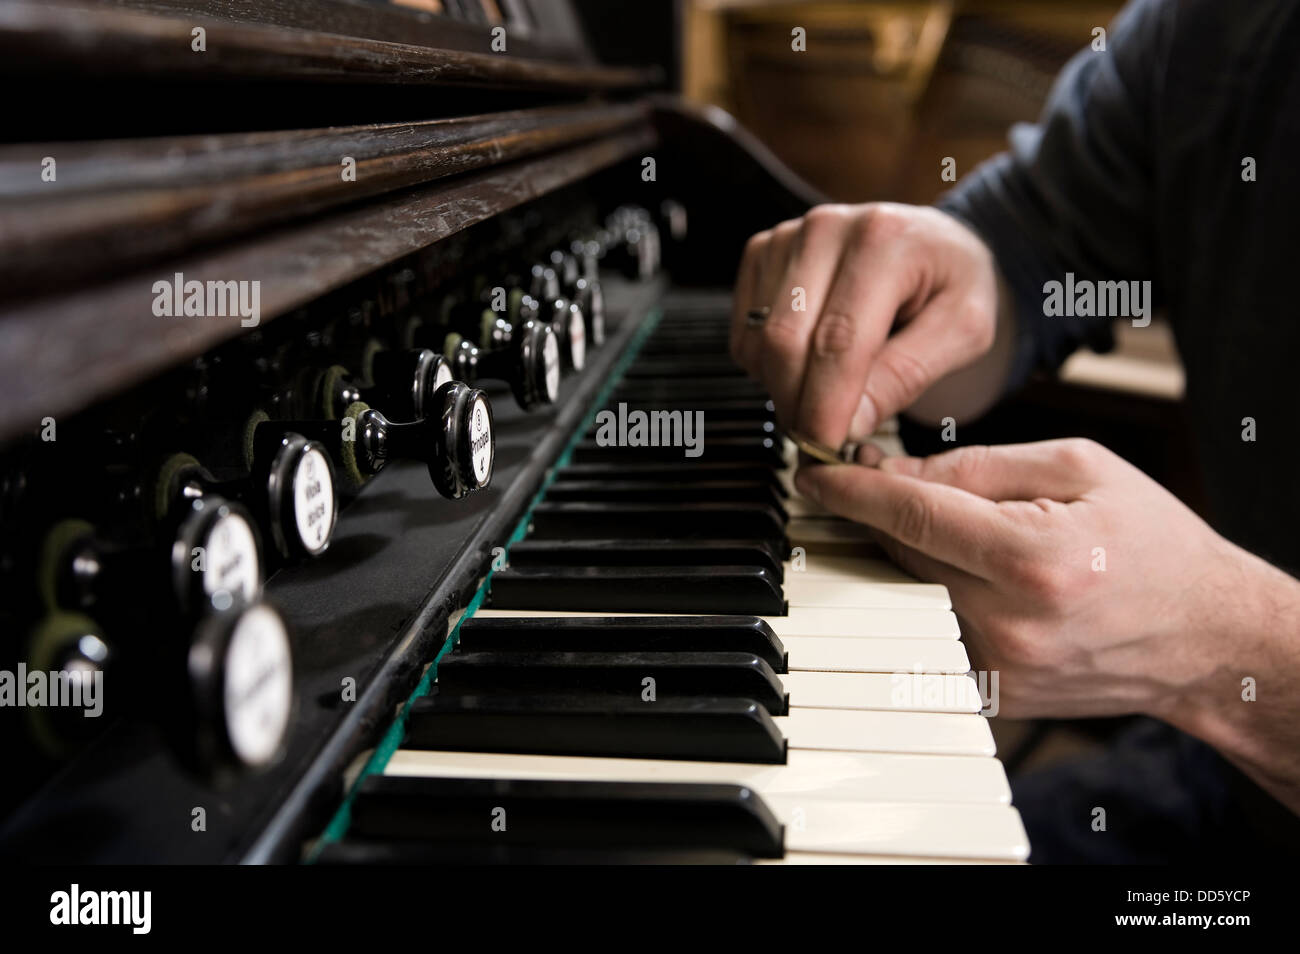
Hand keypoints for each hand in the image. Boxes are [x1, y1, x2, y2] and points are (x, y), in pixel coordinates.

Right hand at [730, 203, 1001, 448]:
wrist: (934, 244)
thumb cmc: (951, 284)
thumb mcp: (963, 333)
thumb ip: (906, 376)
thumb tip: (848, 424)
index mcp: (885, 241)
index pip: (839, 340)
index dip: (826, 405)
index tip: (826, 449)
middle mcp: (828, 228)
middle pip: (787, 342)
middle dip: (798, 406)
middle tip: (822, 440)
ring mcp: (787, 238)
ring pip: (760, 343)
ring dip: (783, 389)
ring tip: (827, 395)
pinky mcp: (762, 253)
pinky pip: (745, 335)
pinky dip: (767, 368)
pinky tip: (806, 364)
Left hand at [794, 438, 1248, 719]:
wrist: (1201, 636)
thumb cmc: (1150, 543)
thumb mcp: (1080, 468)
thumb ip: (978, 467)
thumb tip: (894, 470)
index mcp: (1034, 559)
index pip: (911, 514)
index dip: (853, 489)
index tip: (816, 472)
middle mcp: (1008, 623)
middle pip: (898, 554)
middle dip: (876, 515)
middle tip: (873, 482)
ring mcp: (996, 669)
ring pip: (904, 595)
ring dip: (896, 557)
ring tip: (919, 524)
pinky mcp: (989, 695)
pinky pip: (928, 631)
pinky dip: (923, 596)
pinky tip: (948, 571)